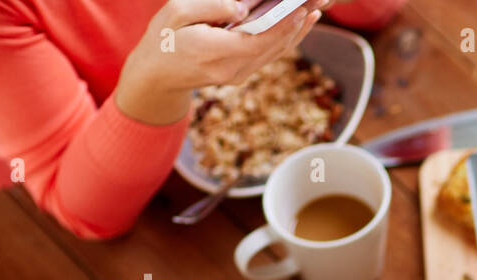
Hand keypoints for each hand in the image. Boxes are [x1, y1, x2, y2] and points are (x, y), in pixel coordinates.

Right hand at [116, 0, 327, 124]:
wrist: (157, 76)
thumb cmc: (163, 38)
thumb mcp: (176, 12)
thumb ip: (210, 7)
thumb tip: (240, 8)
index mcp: (216, 52)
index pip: (260, 40)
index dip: (284, 25)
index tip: (302, 9)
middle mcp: (233, 69)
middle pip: (275, 46)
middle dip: (299, 23)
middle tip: (319, 2)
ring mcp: (239, 74)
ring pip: (276, 52)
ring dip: (298, 31)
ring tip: (316, 10)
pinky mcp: (241, 73)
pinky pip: (269, 55)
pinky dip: (286, 38)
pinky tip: (299, 24)